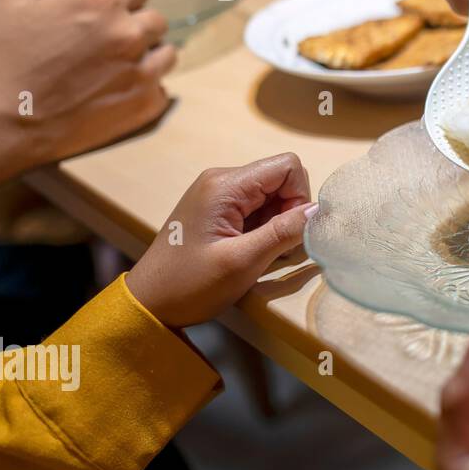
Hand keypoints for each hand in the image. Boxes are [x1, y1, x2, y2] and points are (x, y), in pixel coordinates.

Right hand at [0, 0, 174, 191]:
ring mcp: (140, 72)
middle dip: (133, 25)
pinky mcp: (143, 107)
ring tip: (114, 67)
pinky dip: (143, 89)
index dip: (115, 0)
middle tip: (104, 42)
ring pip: (166, 54)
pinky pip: (161, 90)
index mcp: (101, 2)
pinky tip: (115, 92)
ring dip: (147, 56)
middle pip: (154, 20)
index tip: (99, 15)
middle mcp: (129, 34)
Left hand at [127, 153, 313, 328]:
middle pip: (280, 179)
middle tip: (273, 247)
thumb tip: (319, 210)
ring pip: (271, 195)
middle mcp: (222, 179)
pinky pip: (256, 207)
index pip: (287, 166)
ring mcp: (218, 194)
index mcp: (225, 185)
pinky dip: (263, 228)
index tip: (289, 231)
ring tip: (257, 253)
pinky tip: (248, 250)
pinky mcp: (217, 209)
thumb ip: (284, 232)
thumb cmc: (190, 284)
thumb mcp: (243, 262)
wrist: (149, 303)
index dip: (299, 196)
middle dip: (289, 212)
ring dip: (277, 223)